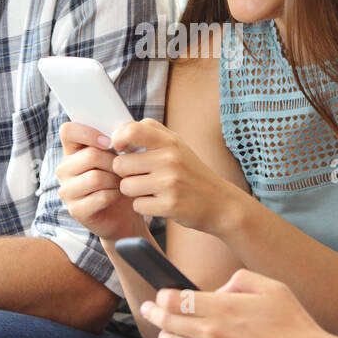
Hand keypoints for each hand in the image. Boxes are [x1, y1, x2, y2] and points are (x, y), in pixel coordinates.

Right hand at [55, 122, 144, 239]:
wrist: (125, 214)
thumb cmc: (121, 180)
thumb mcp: (118, 157)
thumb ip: (115, 141)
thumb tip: (123, 129)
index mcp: (72, 151)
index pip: (68, 130)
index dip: (89, 133)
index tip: (109, 143)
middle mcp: (64, 169)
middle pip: (90, 156)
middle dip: (114, 163)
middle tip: (123, 170)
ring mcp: (67, 190)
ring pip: (96, 177)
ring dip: (116, 181)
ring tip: (121, 183)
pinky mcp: (75, 210)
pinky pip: (100, 197)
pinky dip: (114, 196)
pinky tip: (117, 196)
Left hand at [110, 119, 242, 237]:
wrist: (219, 202)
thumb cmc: (190, 172)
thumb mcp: (176, 145)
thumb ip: (149, 133)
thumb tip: (118, 132)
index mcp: (169, 141)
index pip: (131, 131)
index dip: (118, 139)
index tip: (120, 149)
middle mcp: (170, 159)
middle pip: (120, 165)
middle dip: (125, 173)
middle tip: (141, 176)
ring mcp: (170, 183)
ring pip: (126, 187)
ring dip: (134, 191)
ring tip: (151, 189)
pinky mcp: (169, 205)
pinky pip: (137, 205)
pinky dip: (144, 206)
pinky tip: (159, 202)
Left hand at [140, 269, 331, 337]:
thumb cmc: (293, 324)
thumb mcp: (271, 287)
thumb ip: (239, 279)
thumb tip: (218, 291)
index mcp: (221, 307)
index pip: (172, 299)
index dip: (162, 296)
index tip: (162, 295)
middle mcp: (210, 333)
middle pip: (165, 323)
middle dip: (154, 314)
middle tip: (150, 311)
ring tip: (171, 333)